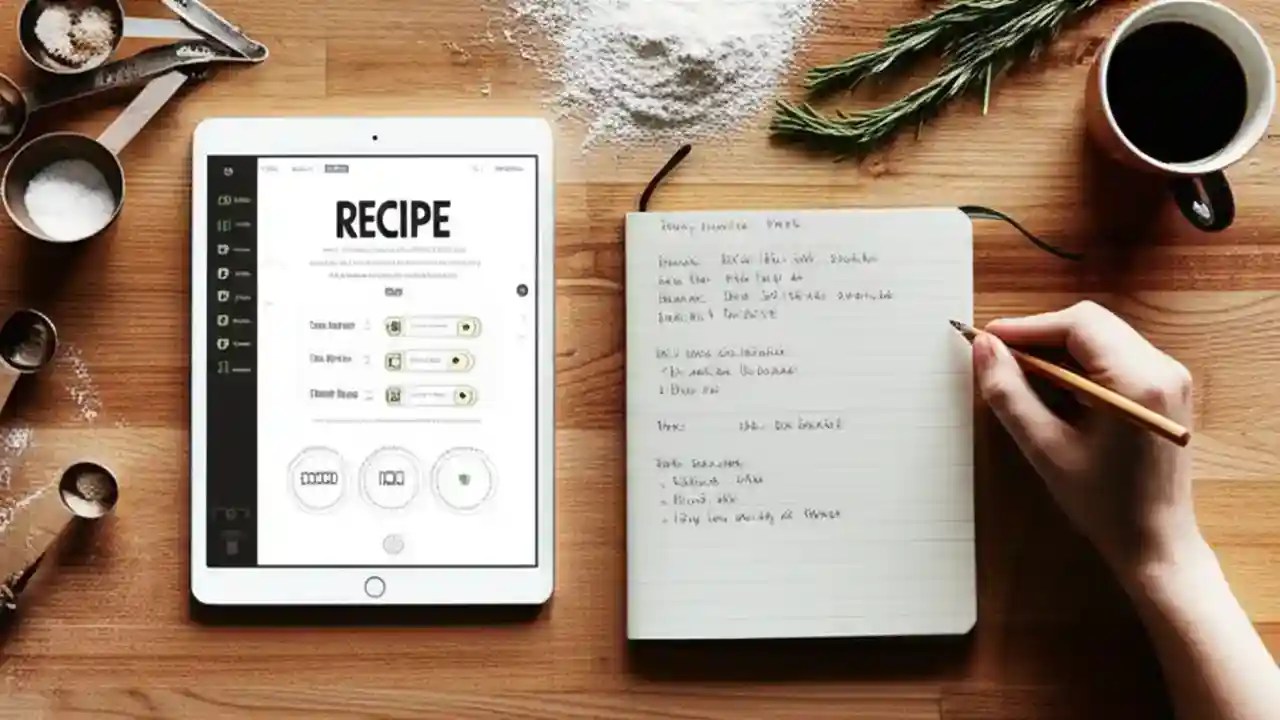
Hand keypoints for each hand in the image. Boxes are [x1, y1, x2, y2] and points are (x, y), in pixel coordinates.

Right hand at [973, 301, 1200, 582]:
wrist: (1156, 543)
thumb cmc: (1104, 504)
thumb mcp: (1046, 448)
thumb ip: (1010, 393)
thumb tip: (985, 349)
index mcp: (1138, 382)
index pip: (1078, 325)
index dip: (1027, 327)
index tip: (989, 340)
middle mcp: (1163, 369)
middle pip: (1092, 323)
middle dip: (1042, 334)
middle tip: (1001, 358)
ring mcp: (1170, 378)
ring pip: (1103, 336)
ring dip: (1060, 348)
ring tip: (1024, 375)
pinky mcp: (1166, 389)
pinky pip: (1117, 354)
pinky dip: (1080, 362)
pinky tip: (1055, 388)